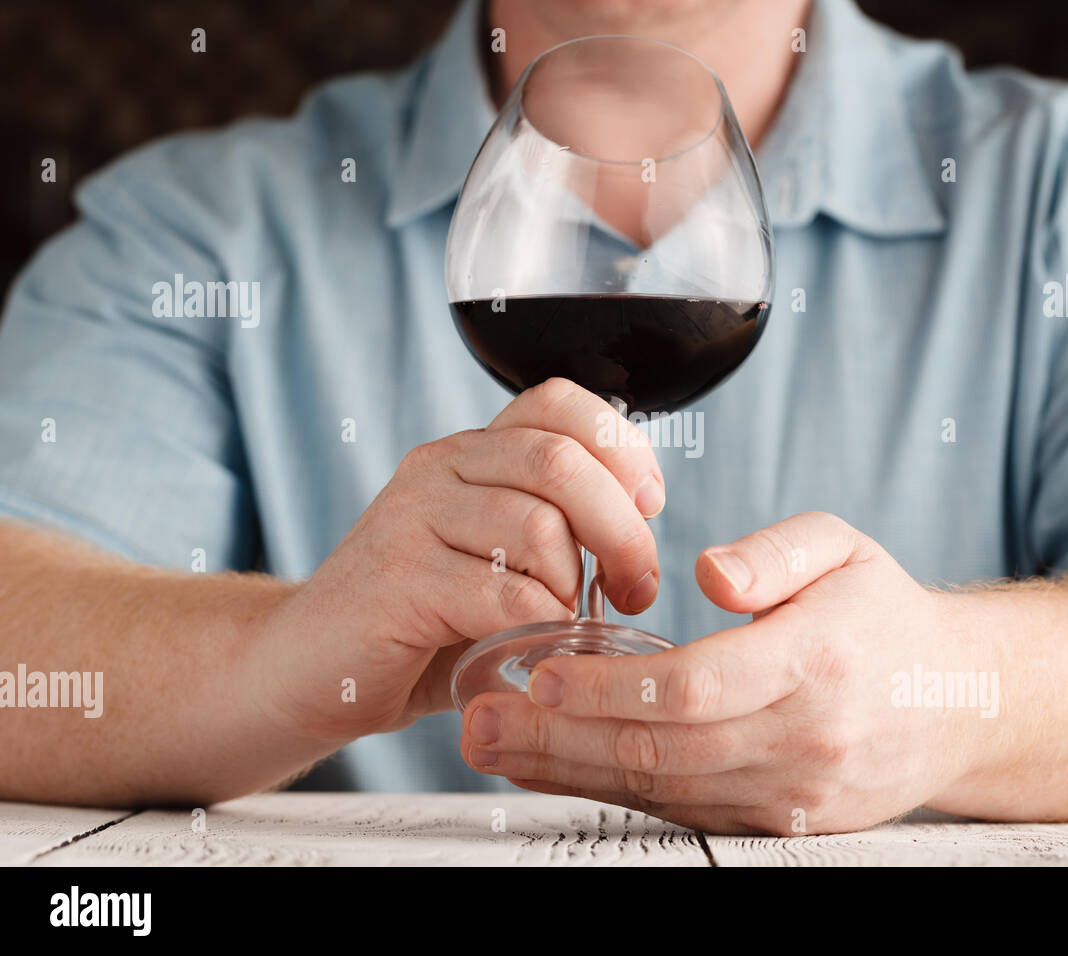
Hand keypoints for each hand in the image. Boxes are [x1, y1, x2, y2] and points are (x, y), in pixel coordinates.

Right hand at [253, 378, 664, 741]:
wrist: (310, 669)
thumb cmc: (422, 621)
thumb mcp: (494, 560)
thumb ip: (555, 531)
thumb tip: (640, 532)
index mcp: (470, 452)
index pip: (558, 402)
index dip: (621, 447)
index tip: (647, 505)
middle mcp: (439, 469)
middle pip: (561, 463)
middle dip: (622, 530)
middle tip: (635, 585)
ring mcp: (411, 519)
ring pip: (538, 527)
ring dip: (573, 587)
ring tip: (565, 621)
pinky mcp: (395, 581)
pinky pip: (502, 596)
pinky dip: (539, 628)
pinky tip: (531, 646)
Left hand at [459, 512, 1000, 834]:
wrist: (956, 701)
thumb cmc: (885, 616)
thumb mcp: (844, 549)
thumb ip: (776, 552)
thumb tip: (711, 573)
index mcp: (816, 660)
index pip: (696, 686)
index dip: (610, 687)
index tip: (544, 673)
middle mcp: (805, 737)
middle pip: (663, 749)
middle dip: (561, 739)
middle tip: (484, 721)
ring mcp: (794, 791)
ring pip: (665, 791)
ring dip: (571, 773)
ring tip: (499, 748)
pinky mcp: (783, 822)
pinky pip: (685, 812)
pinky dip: (616, 794)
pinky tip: (563, 772)